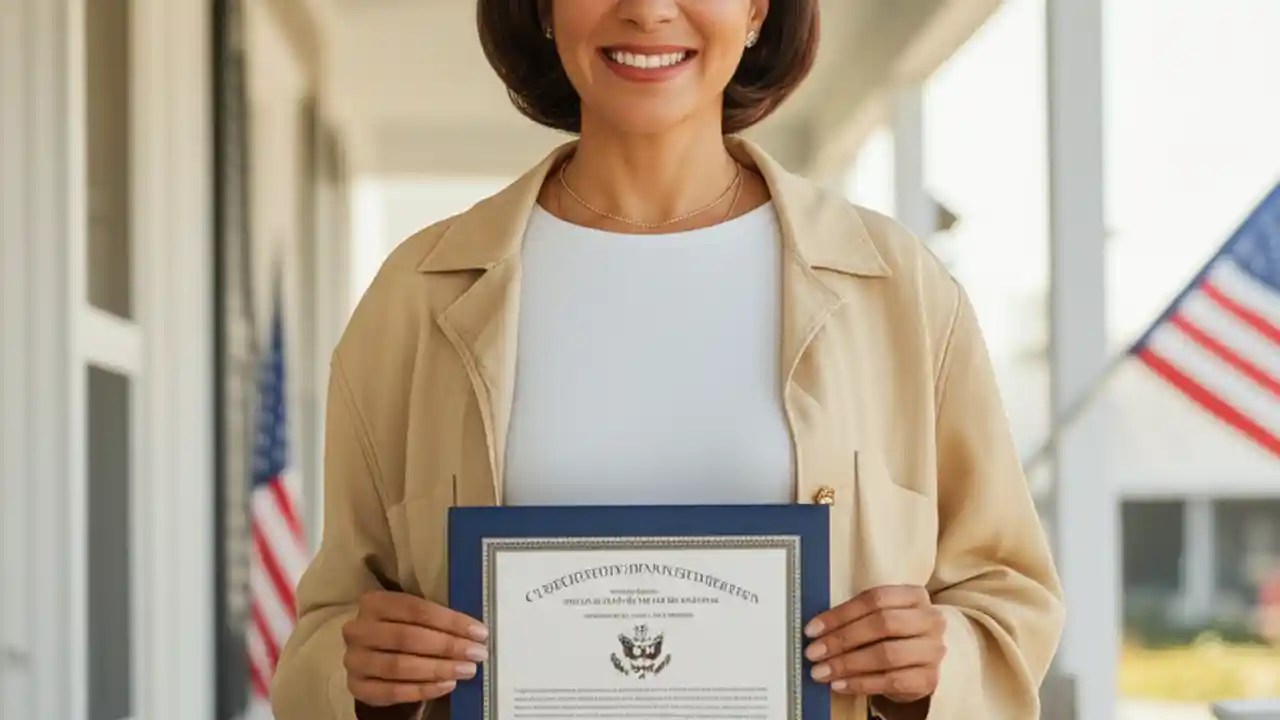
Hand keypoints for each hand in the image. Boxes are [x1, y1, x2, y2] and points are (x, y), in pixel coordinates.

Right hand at [342, 591, 488, 707]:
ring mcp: (354, 660)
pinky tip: (447, 685)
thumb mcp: (414, 618)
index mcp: (375, 602)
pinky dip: (423, 690)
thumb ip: (437, 621)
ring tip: (466, 670)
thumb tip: (476, 633)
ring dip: (437, 669)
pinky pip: (392, 691)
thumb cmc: (402, 631)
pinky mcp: (357, 687)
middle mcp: (358, 629)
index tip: (479, 633)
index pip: (417, 609)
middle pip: (407, 637)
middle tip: (476, 654)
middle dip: (447, 646)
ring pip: (399, 666)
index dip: (451, 621)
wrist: (373, 658)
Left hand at [803, 585, 945, 704]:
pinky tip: (840, 684)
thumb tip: (815, 631)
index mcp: (914, 596)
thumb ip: (852, 618)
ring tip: (822, 671)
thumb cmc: (891, 635)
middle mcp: (929, 620)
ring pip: (887, 654)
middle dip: (842, 639)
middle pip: (883, 624)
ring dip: (848, 664)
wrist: (918, 664)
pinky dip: (861, 683)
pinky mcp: (929, 678)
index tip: (812, 629)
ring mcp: (932, 650)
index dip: (840, 614)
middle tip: (814, 652)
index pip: (875, 599)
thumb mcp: (876, 618)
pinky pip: (892, 681)